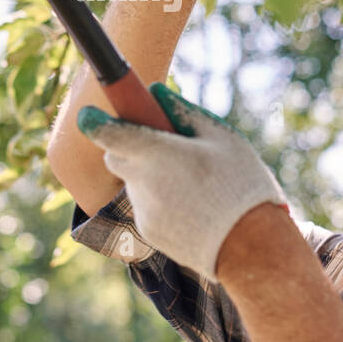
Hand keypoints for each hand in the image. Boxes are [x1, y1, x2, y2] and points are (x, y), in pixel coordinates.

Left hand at [77, 82, 288, 278]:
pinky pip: (145, 207)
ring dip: (150, 175)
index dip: (95, 121)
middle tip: (161, 144)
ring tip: (192, 182)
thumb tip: (155, 91)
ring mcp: (143, 212)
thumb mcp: (223, 137)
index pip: (107, 133)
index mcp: (158, 154)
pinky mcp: (148, 234)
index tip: (89, 114)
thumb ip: (183, 111)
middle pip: (114, 158)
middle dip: (128, 147)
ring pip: (134, 183)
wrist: (253, 250)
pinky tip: (193, 206)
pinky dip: (159, 200)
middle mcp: (142, 184)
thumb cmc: (242, 185)